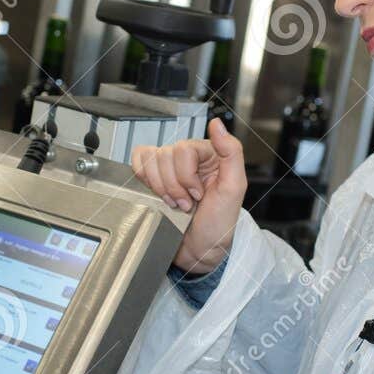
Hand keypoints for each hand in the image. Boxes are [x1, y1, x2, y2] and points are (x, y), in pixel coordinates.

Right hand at [131, 118, 245, 273]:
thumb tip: (218, 124)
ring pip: (151, 160)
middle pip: (166, 155)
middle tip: (187, 203)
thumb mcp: (234, 188)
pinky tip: (159, 195)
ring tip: (176, 203)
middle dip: (175, 186)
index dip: (187, 176)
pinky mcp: (154, 175)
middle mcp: (190, 156)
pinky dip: (146, 180)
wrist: (200, 248)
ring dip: (162, 188)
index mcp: (210, 153)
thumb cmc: (218, 223)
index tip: (198, 194)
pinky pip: (139, 162)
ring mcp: (170, 166)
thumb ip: (231, 152)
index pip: (184, 149)